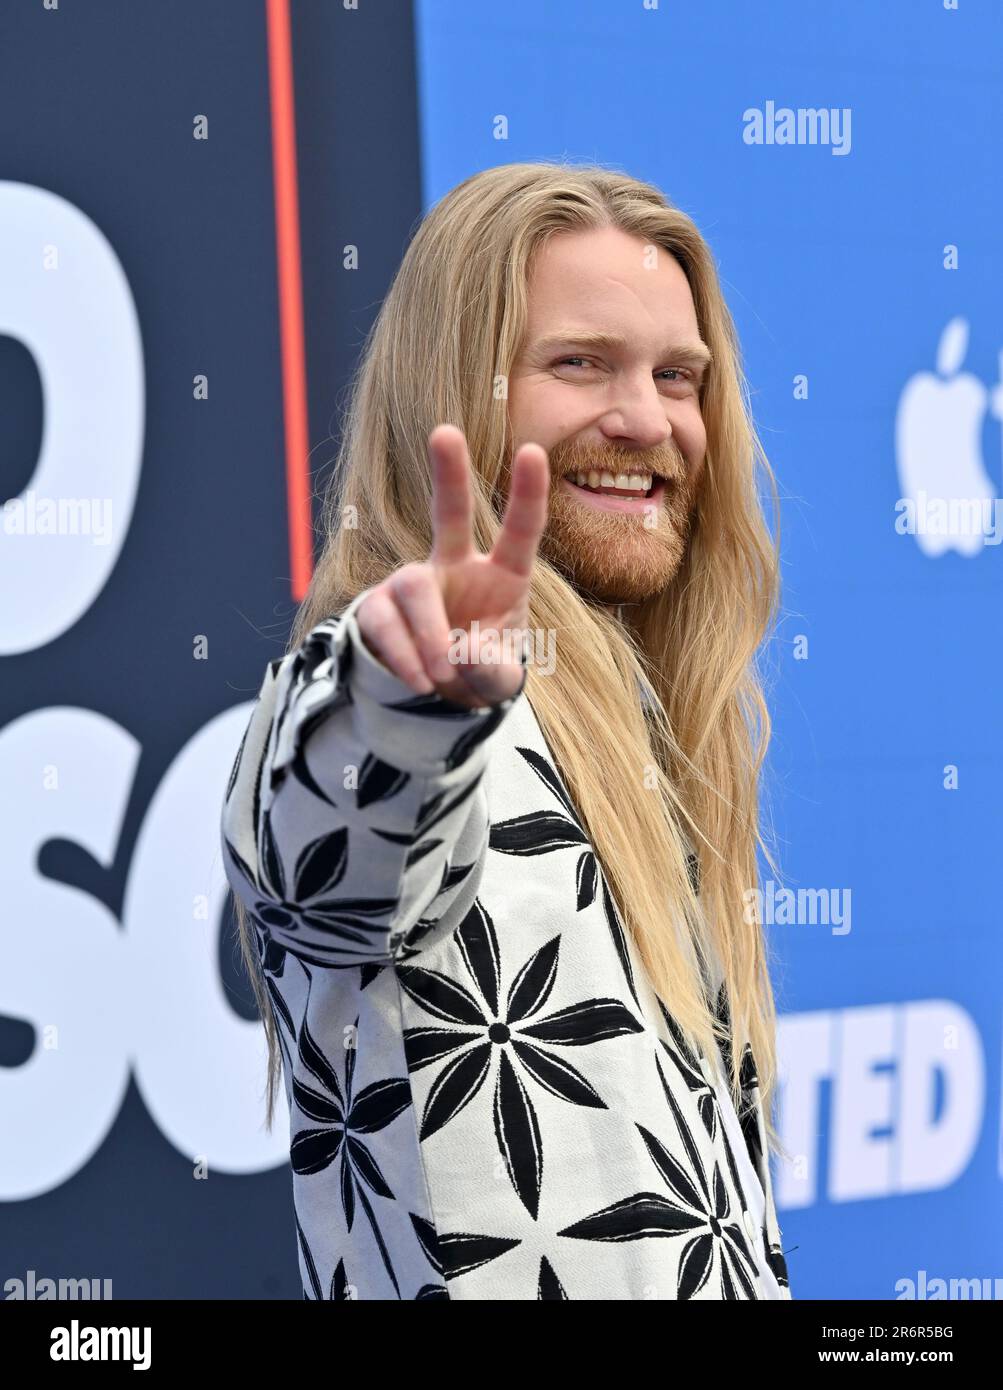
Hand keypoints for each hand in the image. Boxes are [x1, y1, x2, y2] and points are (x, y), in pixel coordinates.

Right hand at [356, 424, 549, 708]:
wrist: (437, 698)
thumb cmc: (479, 671)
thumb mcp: (498, 679)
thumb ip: (490, 669)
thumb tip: (460, 654)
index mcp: (503, 576)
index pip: (520, 530)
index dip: (528, 492)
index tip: (533, 450)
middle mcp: (456, 566)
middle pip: (450, 513)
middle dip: (448, 473)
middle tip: (445, 431)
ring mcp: (414, 584)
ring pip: (414, 589)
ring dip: (428, 634)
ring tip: (441, 675)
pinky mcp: (379, 607)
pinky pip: (384, 621)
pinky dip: (402, 655)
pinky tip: (420, 681)